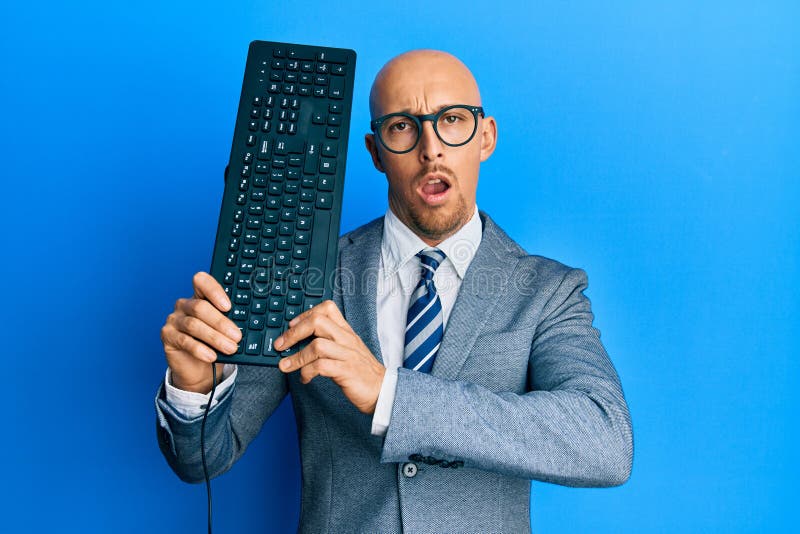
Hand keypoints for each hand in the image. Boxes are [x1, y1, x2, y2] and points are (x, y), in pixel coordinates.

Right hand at [160, 272, 241, 392]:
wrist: (198, 369)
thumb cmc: (213, 344)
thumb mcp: (223, 330)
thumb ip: (230, 321)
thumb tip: (246, 323)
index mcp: (199, 296)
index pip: (202, 282)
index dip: (214, 291)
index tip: (228, 306)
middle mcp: (184, 305)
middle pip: (200, 307)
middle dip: (221, 322)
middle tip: (237, 336)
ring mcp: (174, 320)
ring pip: (194, 325)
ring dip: (215, 338)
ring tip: (230, 348)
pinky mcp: (167, 336)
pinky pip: (184, 341)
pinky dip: (200, 349)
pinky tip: (212, 356)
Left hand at [275, 300, 384, 413]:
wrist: (382, 390)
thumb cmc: (361, 371)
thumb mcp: (347, 350)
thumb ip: (329, 342)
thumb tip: (301, 340)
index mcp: (346, 332)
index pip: (327, 309)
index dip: (305, 314)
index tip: (291, 326)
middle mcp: (347, 339)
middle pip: (318, 322)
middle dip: (294, 333)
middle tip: (280, 344)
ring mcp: (348, 355)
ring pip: (317, 346)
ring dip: (296, 357)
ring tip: (285, 366)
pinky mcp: (346, 371)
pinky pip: (321, 367)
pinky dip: (307, 372)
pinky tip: (304, 379)